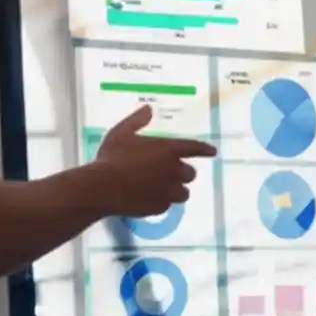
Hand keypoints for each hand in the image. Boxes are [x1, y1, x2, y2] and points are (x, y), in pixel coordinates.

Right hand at [92, 105, 216, 216]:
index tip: (213, 151)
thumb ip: (137, 121)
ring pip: (182, 193)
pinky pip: (167, 205)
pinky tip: (148, 198)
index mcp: (169, 150)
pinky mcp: (160, 207)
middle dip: (182, 173)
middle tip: (167, 172)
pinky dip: (161, 201)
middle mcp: (175, 171)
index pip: (195, 148)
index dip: (205, 149)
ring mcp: (169, 191)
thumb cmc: (112, 157)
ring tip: (160, 188)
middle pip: (190, 174)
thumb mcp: (121, 133)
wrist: (102, 188)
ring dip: (176, 190)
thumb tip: (148, 108)